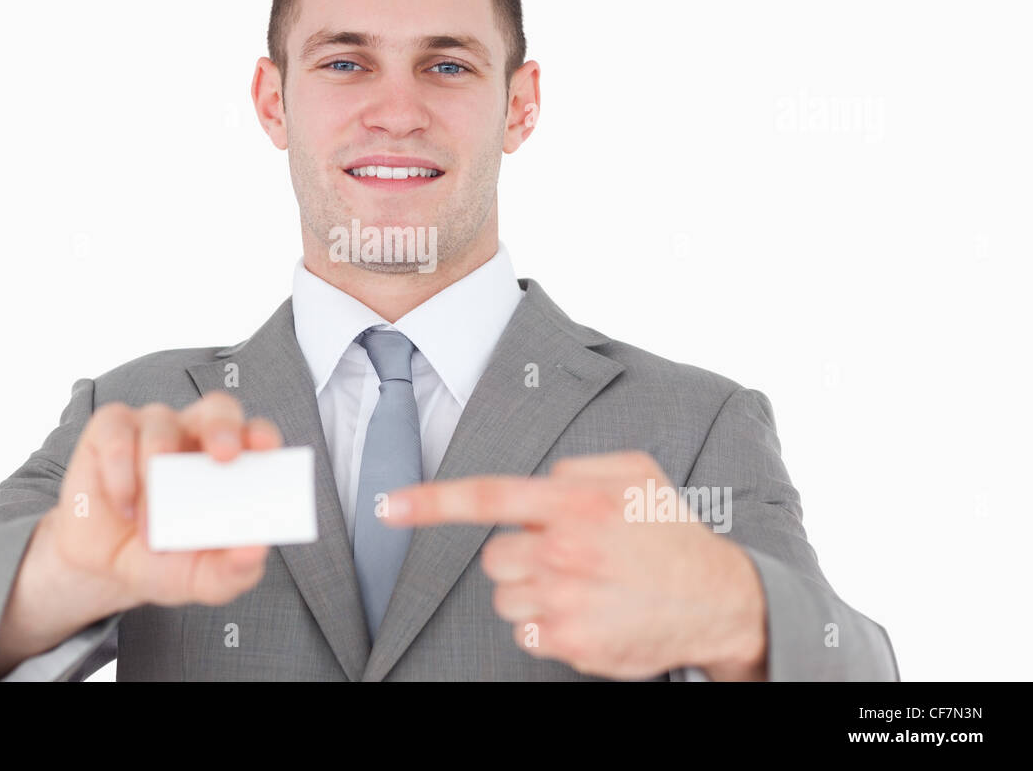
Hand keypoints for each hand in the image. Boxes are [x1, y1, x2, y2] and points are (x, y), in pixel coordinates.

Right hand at [49, 389, 282, 609]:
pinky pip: (118, 436)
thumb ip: (234, 570)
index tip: (265, 448)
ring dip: (155, 477)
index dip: (262, 434)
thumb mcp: (202, 578)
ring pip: (161, 428)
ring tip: (149, 526)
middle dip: (223, 427)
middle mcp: (195, 435)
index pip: (255, 434)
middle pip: (217, 409)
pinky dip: (119, 471)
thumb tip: (256, 551)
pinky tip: (123, 504)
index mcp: (229, 463)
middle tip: (223, 456)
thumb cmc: (164, 560)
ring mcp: (152, 427)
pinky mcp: (110, 431)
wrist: (106, 568)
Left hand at [381, 451, 767, 679]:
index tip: (389, 506)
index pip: (488, 497)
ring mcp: (565, 601)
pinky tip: (588, 610)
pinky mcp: (570, 643)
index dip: (431, 502)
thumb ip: (578, 466)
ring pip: (506, 596)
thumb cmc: (670, 532)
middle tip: (568, 554)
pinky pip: (526, 631)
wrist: (720, 600)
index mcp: (575, 502)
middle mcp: (565, 551)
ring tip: (585, 584)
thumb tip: (541, 481)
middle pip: (494, 556)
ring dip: (533, 590)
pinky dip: (547, 623)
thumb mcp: (636, 472)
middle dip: (521, 554)